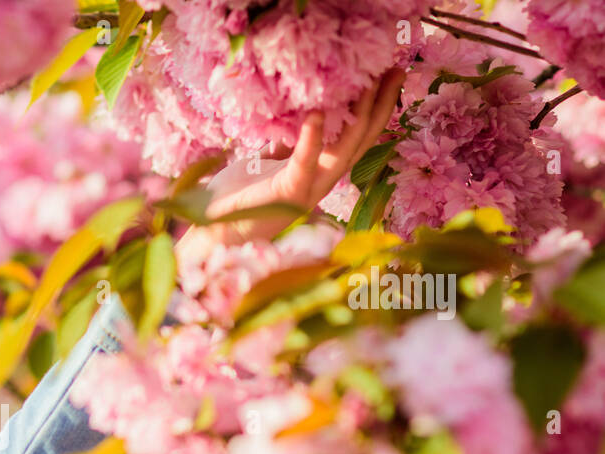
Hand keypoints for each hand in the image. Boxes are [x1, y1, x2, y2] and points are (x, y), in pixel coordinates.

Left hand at [179, 67, 405, 253]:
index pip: (356, 136)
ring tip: (368, 83)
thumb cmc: (239, 194)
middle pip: (362, 140)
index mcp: (318, 171)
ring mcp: (308, 190)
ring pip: (345, 151)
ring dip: (359, 116)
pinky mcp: (287, 194)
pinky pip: (304, 163)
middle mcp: (321, 181)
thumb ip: (286, 143)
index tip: (386, 74)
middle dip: (381, 104)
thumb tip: (296, 115)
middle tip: (397, 69)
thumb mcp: (266, 160)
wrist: (213, 227)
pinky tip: (316, 112)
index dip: (375, 106)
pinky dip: (311, 139)